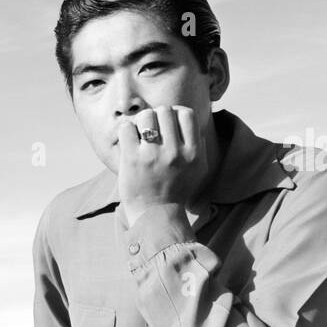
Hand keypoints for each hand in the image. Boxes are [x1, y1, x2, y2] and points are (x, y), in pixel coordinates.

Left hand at [117, 106, 210, 225]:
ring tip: (140, 135)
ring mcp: (153, 155)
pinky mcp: (132, 159)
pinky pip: (127, 128)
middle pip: (165, 111)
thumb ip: (198, 143)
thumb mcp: (198, 168)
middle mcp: (175, 153)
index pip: (186, 113)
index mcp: (193, 153)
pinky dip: (127, 131)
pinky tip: (130, 142)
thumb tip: (188, 117)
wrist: (155, 216)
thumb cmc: (176, 189)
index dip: (175, 114)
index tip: (168, 125)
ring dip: (141, 122)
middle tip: (152, 131)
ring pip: (146, 115)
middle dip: (157, 116)